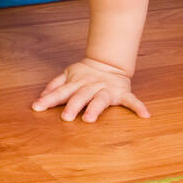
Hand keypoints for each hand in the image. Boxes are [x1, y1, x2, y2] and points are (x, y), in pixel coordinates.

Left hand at [32, 58, 150, 121]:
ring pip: (100, 100)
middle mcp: (90, 87)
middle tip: (65, 117)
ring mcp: (106, 90)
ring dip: (95, 109)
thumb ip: (55, 85)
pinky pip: (131, 100)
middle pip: (80, 96)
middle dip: (73, 106)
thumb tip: (39, 97)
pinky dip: (138, 107)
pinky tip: (145, 115)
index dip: (49, 99)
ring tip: (90, 119)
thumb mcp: (68, 75)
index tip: (37, 107)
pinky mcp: (122, 93)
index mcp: (76, 83)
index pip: (61, 92)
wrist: (109, 63)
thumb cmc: (85, 73)